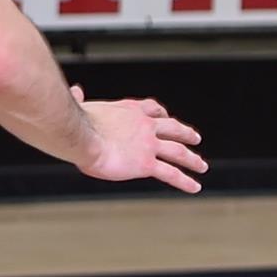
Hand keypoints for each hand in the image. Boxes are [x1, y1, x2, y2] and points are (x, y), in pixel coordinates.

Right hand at [72, 88, 204, 191]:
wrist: (80, 136)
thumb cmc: (75, 122)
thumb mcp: (80, 106)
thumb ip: (80, 99)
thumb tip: (76, 90)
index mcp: (128, 110)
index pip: (151, 108)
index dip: (161, 113)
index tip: (166, 116)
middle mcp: (144, 125)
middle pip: (173, 128)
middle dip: (186, 133)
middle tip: (195, 138)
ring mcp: (148, 145)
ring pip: (178, 152)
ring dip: (192, 159)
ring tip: (201, 165)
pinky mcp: (147, 164)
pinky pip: (171, 173)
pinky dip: (185, 181)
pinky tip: (194, 186)